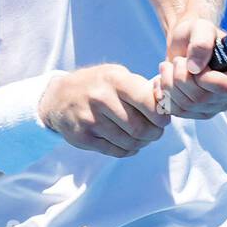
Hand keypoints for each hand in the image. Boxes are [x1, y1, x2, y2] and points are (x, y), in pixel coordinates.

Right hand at [38, 64, 170, 157]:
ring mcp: (90, 120)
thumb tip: (167, 104)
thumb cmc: (96, 84)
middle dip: (154, 134)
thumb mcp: (116, 75)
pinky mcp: (82, 138)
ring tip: (142, 137)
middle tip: (155, 132)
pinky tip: (128, 144)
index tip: (163, 119)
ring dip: (142, 143)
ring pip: (129, 142)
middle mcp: (101, 99)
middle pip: (141, 128)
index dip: (161, 115)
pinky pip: (115, 151)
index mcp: (114, 80)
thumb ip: (141, 87)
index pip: (148, 103)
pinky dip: (128, 150)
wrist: (58, 97)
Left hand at [154, 14, 226, 118]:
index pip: (225, 87)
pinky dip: (164, 94)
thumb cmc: (196, 34)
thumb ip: (201, 43)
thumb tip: (195, 67)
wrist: (184, 44)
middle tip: (176, 60)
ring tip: (168, 66)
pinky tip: (164, 79)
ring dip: (169, 83)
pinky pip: (177, 112)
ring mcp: (217, 105)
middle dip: (180, 77)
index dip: (202, 77)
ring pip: (187, 106)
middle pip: (202, 98)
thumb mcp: (200, 28)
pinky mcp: (199, 113)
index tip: (190, 63)